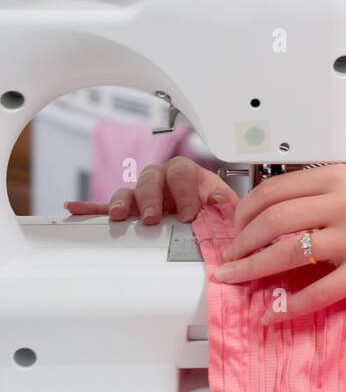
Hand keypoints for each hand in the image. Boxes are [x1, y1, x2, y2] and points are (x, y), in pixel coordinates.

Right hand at [64, 156, 239, 222]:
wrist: (204, 219)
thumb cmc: (211, 209)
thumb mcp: (224, 205)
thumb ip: (224, 203)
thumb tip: (217, 199)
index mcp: (186, 174)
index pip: (182, 173)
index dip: (185, 191)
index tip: (189, 213)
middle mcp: (161, 179)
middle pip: (151, 179)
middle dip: (151, 198)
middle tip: (153, 218)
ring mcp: (142, 194)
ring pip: (128, 191)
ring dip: (121, 203)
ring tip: (118, 216)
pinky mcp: (128, 210)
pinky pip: (105, 206)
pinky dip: (90, 208)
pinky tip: (74, 208)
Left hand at [214, 164, 345, 322]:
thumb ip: (326, 192)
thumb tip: (281, 207)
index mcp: (340, 177)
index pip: (274, 189)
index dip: (245, 210)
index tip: (234, 226)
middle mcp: (344, 203)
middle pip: (272, 220)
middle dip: (241, 242)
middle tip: (229, 257)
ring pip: (287, 254)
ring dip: (253, 270)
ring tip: (236, 280)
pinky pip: (319, 291)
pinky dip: (289, 306)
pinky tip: (273, 314)